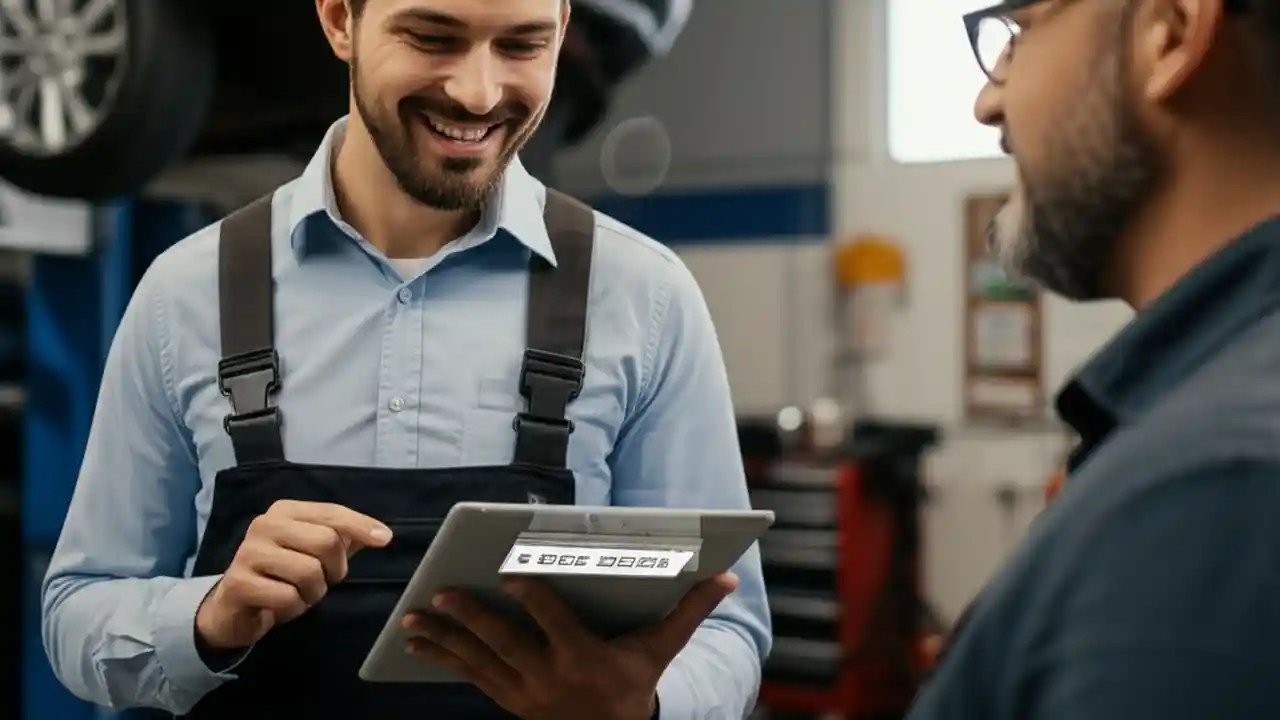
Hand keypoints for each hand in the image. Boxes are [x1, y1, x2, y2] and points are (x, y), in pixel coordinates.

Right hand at [196, 500, 392, 650]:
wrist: (232, 606)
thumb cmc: (280, 574)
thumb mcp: (311, 552)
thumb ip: (342, 539)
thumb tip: (381, 534)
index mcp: (285, 511)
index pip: (332, 513)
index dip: (361, 526)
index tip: (385, 540)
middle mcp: (265, 525)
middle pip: (326, 542)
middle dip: (334, 570)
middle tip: (322, 580)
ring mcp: (249, 553)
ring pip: (309, 572)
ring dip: (313, 592)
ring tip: (299, 593)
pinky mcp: (239, 583)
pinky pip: (288, 598)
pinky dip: (294, 608)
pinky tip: (280, 605)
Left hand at [403, 572, 738, 719]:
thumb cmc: (635, 681)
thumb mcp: (662, 649)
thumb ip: (689, 610)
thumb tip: (726, 577)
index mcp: (584, 659)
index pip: (555, 625)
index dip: (533, 600)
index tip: (510, 575)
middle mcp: (549, 679)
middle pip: (505, 644)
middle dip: (472, 618)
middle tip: (443, 592)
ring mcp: (524, 693)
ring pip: (477, 662)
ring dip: (443, 640)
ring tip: (413, 619)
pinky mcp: (508, 699)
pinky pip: (470, 677)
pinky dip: (442, 659)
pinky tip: (416, 643)